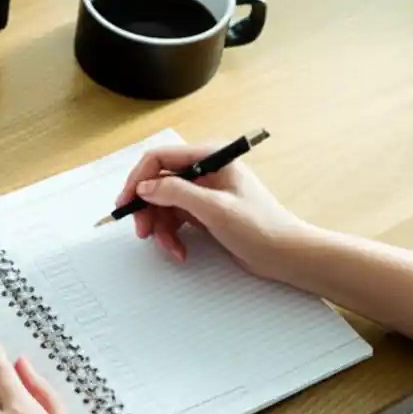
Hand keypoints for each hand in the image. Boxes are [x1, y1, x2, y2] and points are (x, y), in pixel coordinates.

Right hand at [115, 143, 310, 279]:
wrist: (286, 255)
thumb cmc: (261, 228)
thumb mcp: (215, 209)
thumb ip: (176, 193)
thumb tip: (144, 187)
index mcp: (210, 157)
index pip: (160, 158)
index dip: (138, 179)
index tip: (126, 203)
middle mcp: (205, 170)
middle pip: (158, 184)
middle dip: (148, 210)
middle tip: (143, 233)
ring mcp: (203, 192)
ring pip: (164, 205)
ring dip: (161, 228)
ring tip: (170, 248)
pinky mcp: (204, 211)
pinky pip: (175, 219)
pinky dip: (172, 235)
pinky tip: (180, 250)